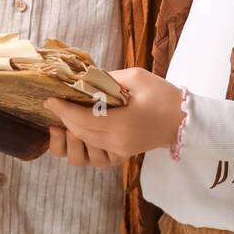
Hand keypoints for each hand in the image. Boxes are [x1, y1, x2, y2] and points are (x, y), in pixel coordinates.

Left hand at [41, 68, 184, 162]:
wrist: (184, 120)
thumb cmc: (162, 95)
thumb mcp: (135, 78)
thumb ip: (106, 79)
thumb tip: (82, 80)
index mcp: (121, 125)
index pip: (82, 120)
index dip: (62, 110)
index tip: (49, 99)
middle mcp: (117, 143)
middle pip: (79, 135)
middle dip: (63, 119)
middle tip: (55, 104)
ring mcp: (119, 152)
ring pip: (84, 150)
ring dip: (71, 135)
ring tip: (66, 120)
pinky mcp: (122, 155)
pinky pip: (95, 153)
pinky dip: (84, 142)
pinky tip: (80, 129)